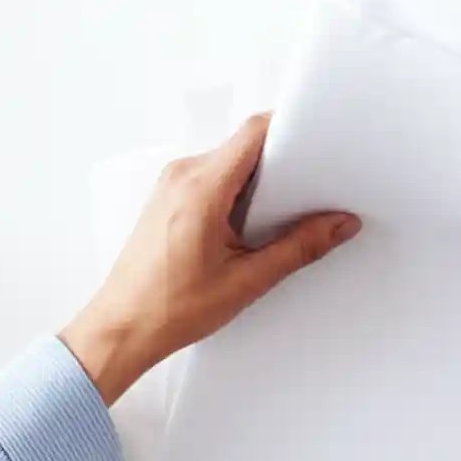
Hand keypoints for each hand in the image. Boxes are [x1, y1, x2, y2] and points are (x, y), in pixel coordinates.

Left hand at [60, 114, 361, 404]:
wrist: (120, 330)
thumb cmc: (170, 309)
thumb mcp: (248, 280)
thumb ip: (300, 247)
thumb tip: (340, 224)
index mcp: (202, 187)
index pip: (255, 132)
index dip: (291, 130)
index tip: (320, 143)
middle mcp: (183, 175)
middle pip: (247, 145)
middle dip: (283, 162)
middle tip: (313, 190)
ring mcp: (172, 183)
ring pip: (231, 161)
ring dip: (260, 181)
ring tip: (282, 216)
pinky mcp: (170, 197)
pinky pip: (213, 176)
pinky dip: (238, 191)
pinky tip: (251, 226)